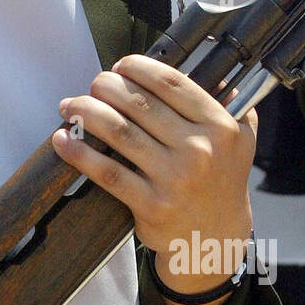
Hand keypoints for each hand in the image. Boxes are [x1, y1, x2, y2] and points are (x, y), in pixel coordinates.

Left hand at [52, 55, 254, 304]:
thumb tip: (214, 69)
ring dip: (86, 112)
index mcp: (220, 127)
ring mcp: (174, 178)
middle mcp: (199, 150)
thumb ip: (231, 104)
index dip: (139, 67)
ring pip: (119, 132)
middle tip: (94, 85)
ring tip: (70, 105)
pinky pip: (107, 172)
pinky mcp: (151, 204)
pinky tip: (62, 140)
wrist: (215, 239)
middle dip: (106, 87)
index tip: (121, 65)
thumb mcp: (241, 140)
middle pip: (140, 104)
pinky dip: (79, 153)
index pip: (172, 83)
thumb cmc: (220, 182)